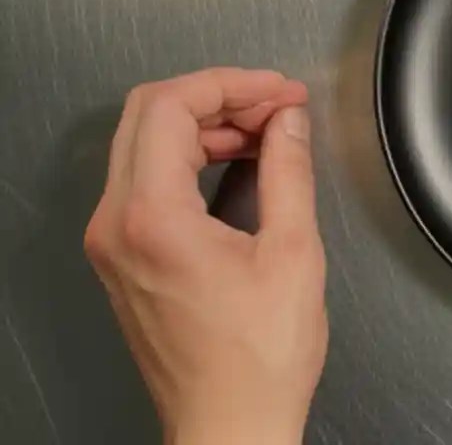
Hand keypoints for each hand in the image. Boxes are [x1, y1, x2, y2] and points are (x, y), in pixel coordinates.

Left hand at [83, 68, 326, 444]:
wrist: (228, 422)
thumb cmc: (258, 358)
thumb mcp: (293, 253)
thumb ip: (289, 172)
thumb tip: (287, 121)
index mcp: (152, 218)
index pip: (171, 107)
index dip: (231, 85)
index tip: (279, 92)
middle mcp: (116, 225)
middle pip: (148, 115)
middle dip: (217, 97)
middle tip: (276, 104)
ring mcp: (113, 242)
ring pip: (145, 144)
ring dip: (204, 125)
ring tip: (267, 132)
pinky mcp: (123, 257)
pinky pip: (146, 180)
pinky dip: (190, 157)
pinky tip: (237, 162)